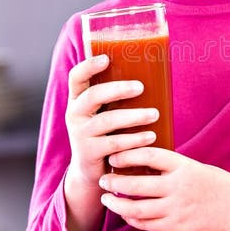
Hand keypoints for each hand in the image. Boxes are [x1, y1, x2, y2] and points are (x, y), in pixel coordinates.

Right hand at [63, 55, 159, 230]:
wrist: (93, 172)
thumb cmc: (107, 133)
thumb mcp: (106, 113)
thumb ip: (117, 98)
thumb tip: (155, 71)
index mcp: (78, 100)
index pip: (76, 77)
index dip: (88, 66)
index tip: (106, 58)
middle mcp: (75, 115)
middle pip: (93, 96)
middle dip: (118, 89)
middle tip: (141, 87)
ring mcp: (80, 135)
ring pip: (107, 120)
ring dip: (133, 116)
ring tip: (154, 114)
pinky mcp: (89, 153)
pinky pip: (114, 144)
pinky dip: (134, 140)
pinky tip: (151, 137)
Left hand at [98, 147, 229, 230]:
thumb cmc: (212, 183)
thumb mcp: (192, 166)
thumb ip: (168, 166)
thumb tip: (134, 161)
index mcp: (183, 166)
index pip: (149, 155)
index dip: (127, 155)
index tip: (114, 157)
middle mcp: (179, 187)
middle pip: (137, 184)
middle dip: (114, 182)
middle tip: (103, 179)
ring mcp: (177, 209)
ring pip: (137, 209)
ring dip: (117, 204)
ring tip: (107, 198)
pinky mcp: (177, 227)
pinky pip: (147, 224)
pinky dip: (131, 219)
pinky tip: (125, 213)